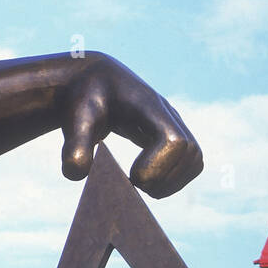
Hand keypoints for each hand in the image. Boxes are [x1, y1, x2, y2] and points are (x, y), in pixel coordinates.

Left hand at [61, 54, 202, 197]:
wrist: (91, 81)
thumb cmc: (83, 98)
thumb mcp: (73, 119)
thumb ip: (74, 145)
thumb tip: (77, 175)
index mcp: (146, 105)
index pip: (173, 140)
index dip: (158, 166)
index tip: (131, 176)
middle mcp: (166, 113)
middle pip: (190, 152)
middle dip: (166, 177)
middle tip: (133, 184)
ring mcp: (173, 123)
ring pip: (195, 158)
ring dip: (173, 181)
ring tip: (141, 186)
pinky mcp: (172, 133)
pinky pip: (189, 160)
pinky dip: (175, 179)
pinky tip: (147, 182)